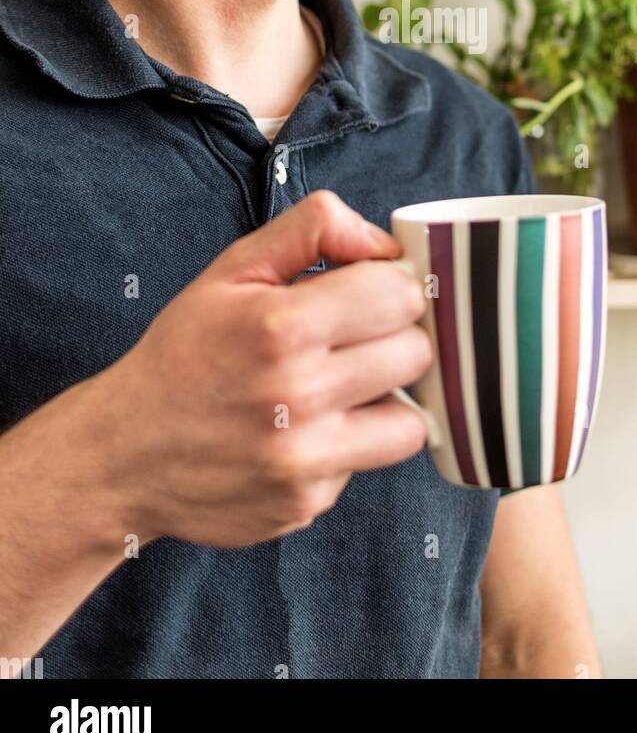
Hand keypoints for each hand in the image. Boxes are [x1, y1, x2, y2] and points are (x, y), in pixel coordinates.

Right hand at [87, 190, 432, 547]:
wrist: (124, 451)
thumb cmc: (184, 351)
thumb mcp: (233, 269)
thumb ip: (312, 229)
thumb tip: (385, 243)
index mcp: (282, 326)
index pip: (402, 294)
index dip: (392, 286)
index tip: (369, 293)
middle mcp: (298, 396)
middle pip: (417, 354)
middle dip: (395, 338)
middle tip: (355, 339)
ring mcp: (304, 459)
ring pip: (410, 421)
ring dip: (386, 400)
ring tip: (343, 387)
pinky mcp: (305, 504)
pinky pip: (366, 464)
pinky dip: (348, 445)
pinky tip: (305, 432)